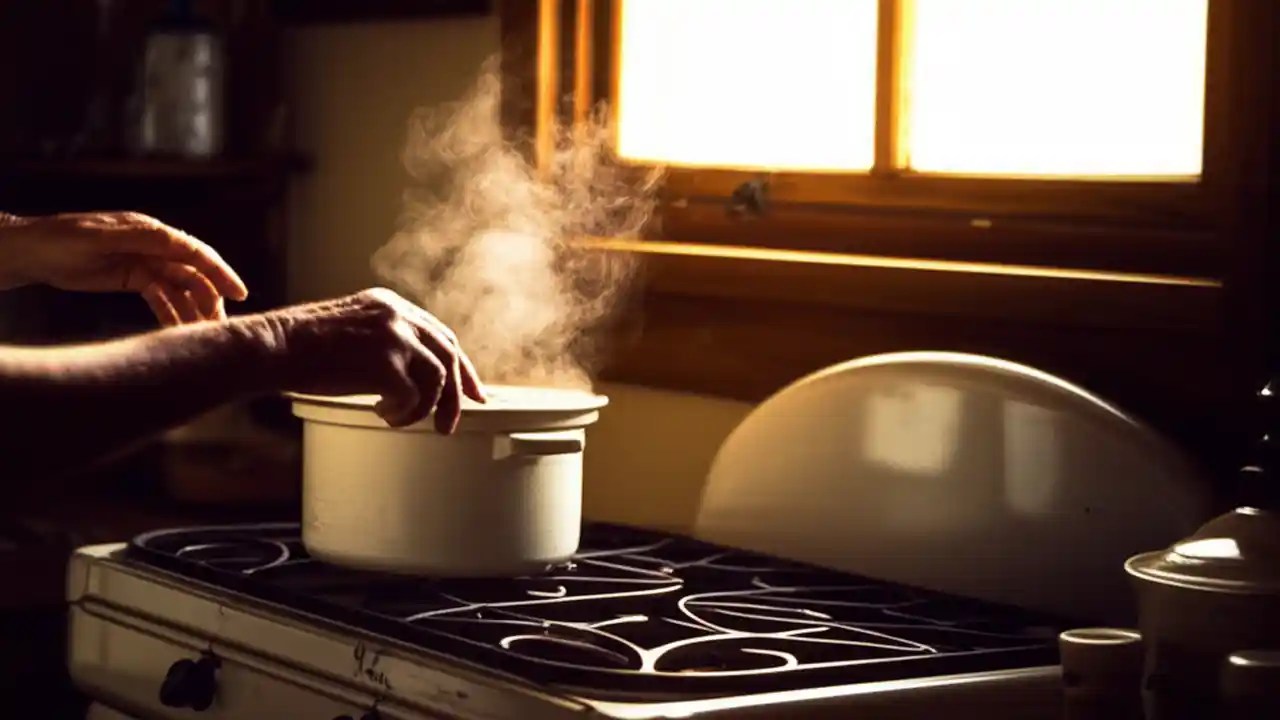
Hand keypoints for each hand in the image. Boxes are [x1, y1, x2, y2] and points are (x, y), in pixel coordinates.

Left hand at [0, 211, 247, 324]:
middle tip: (221, 326)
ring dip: (193, 308)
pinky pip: (162, 296)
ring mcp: (144, 262)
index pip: (192, 251)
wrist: (28, 251)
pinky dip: (172, 310)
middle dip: (210, 296)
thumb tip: (178, 241)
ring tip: (203, 334)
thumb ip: (140, 238)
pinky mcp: (134, 277)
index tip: (239, 293)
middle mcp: (152, 245)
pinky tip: (177, 327)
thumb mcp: (98, 237)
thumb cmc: (59, 239)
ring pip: (180, 286)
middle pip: (192, 271)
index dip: (217, 271)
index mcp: (148, 230)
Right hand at [263, 287, 486, 432]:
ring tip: (402, 419)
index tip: (473, 391)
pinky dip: (404, 414)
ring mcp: (395, 337)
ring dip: (427, 407)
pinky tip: (383, 415)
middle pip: (449, 355)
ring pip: (439, 378)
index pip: (442, 335)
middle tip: (452, 422)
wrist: (274, 348)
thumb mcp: (353, 330)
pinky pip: (415, 398)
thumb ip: (386, 342)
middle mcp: (399, 316)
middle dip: (458, 392)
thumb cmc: (303, 348)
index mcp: (391, 306)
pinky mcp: (386, 363)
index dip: (462, 366)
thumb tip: (415, 378)